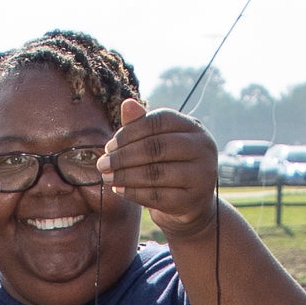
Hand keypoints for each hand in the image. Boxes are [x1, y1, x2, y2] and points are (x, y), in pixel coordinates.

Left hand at [97, 95, 217, 233]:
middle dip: (124, 156)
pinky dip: (133, 192)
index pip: (159, 121)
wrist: (191, 201)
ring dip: (125, 175)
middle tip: (102, 164)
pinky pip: (157, 196)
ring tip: (107, 177)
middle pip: (156, 147)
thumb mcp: (157, 141)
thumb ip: (142, 124)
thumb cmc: (170, 163)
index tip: (109, 146)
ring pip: (155, 173)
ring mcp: (201, 175)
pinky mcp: (192, 200)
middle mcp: (203, 148)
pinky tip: (119, 190)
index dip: (130, 132)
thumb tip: (127, 103)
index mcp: (194, 127)